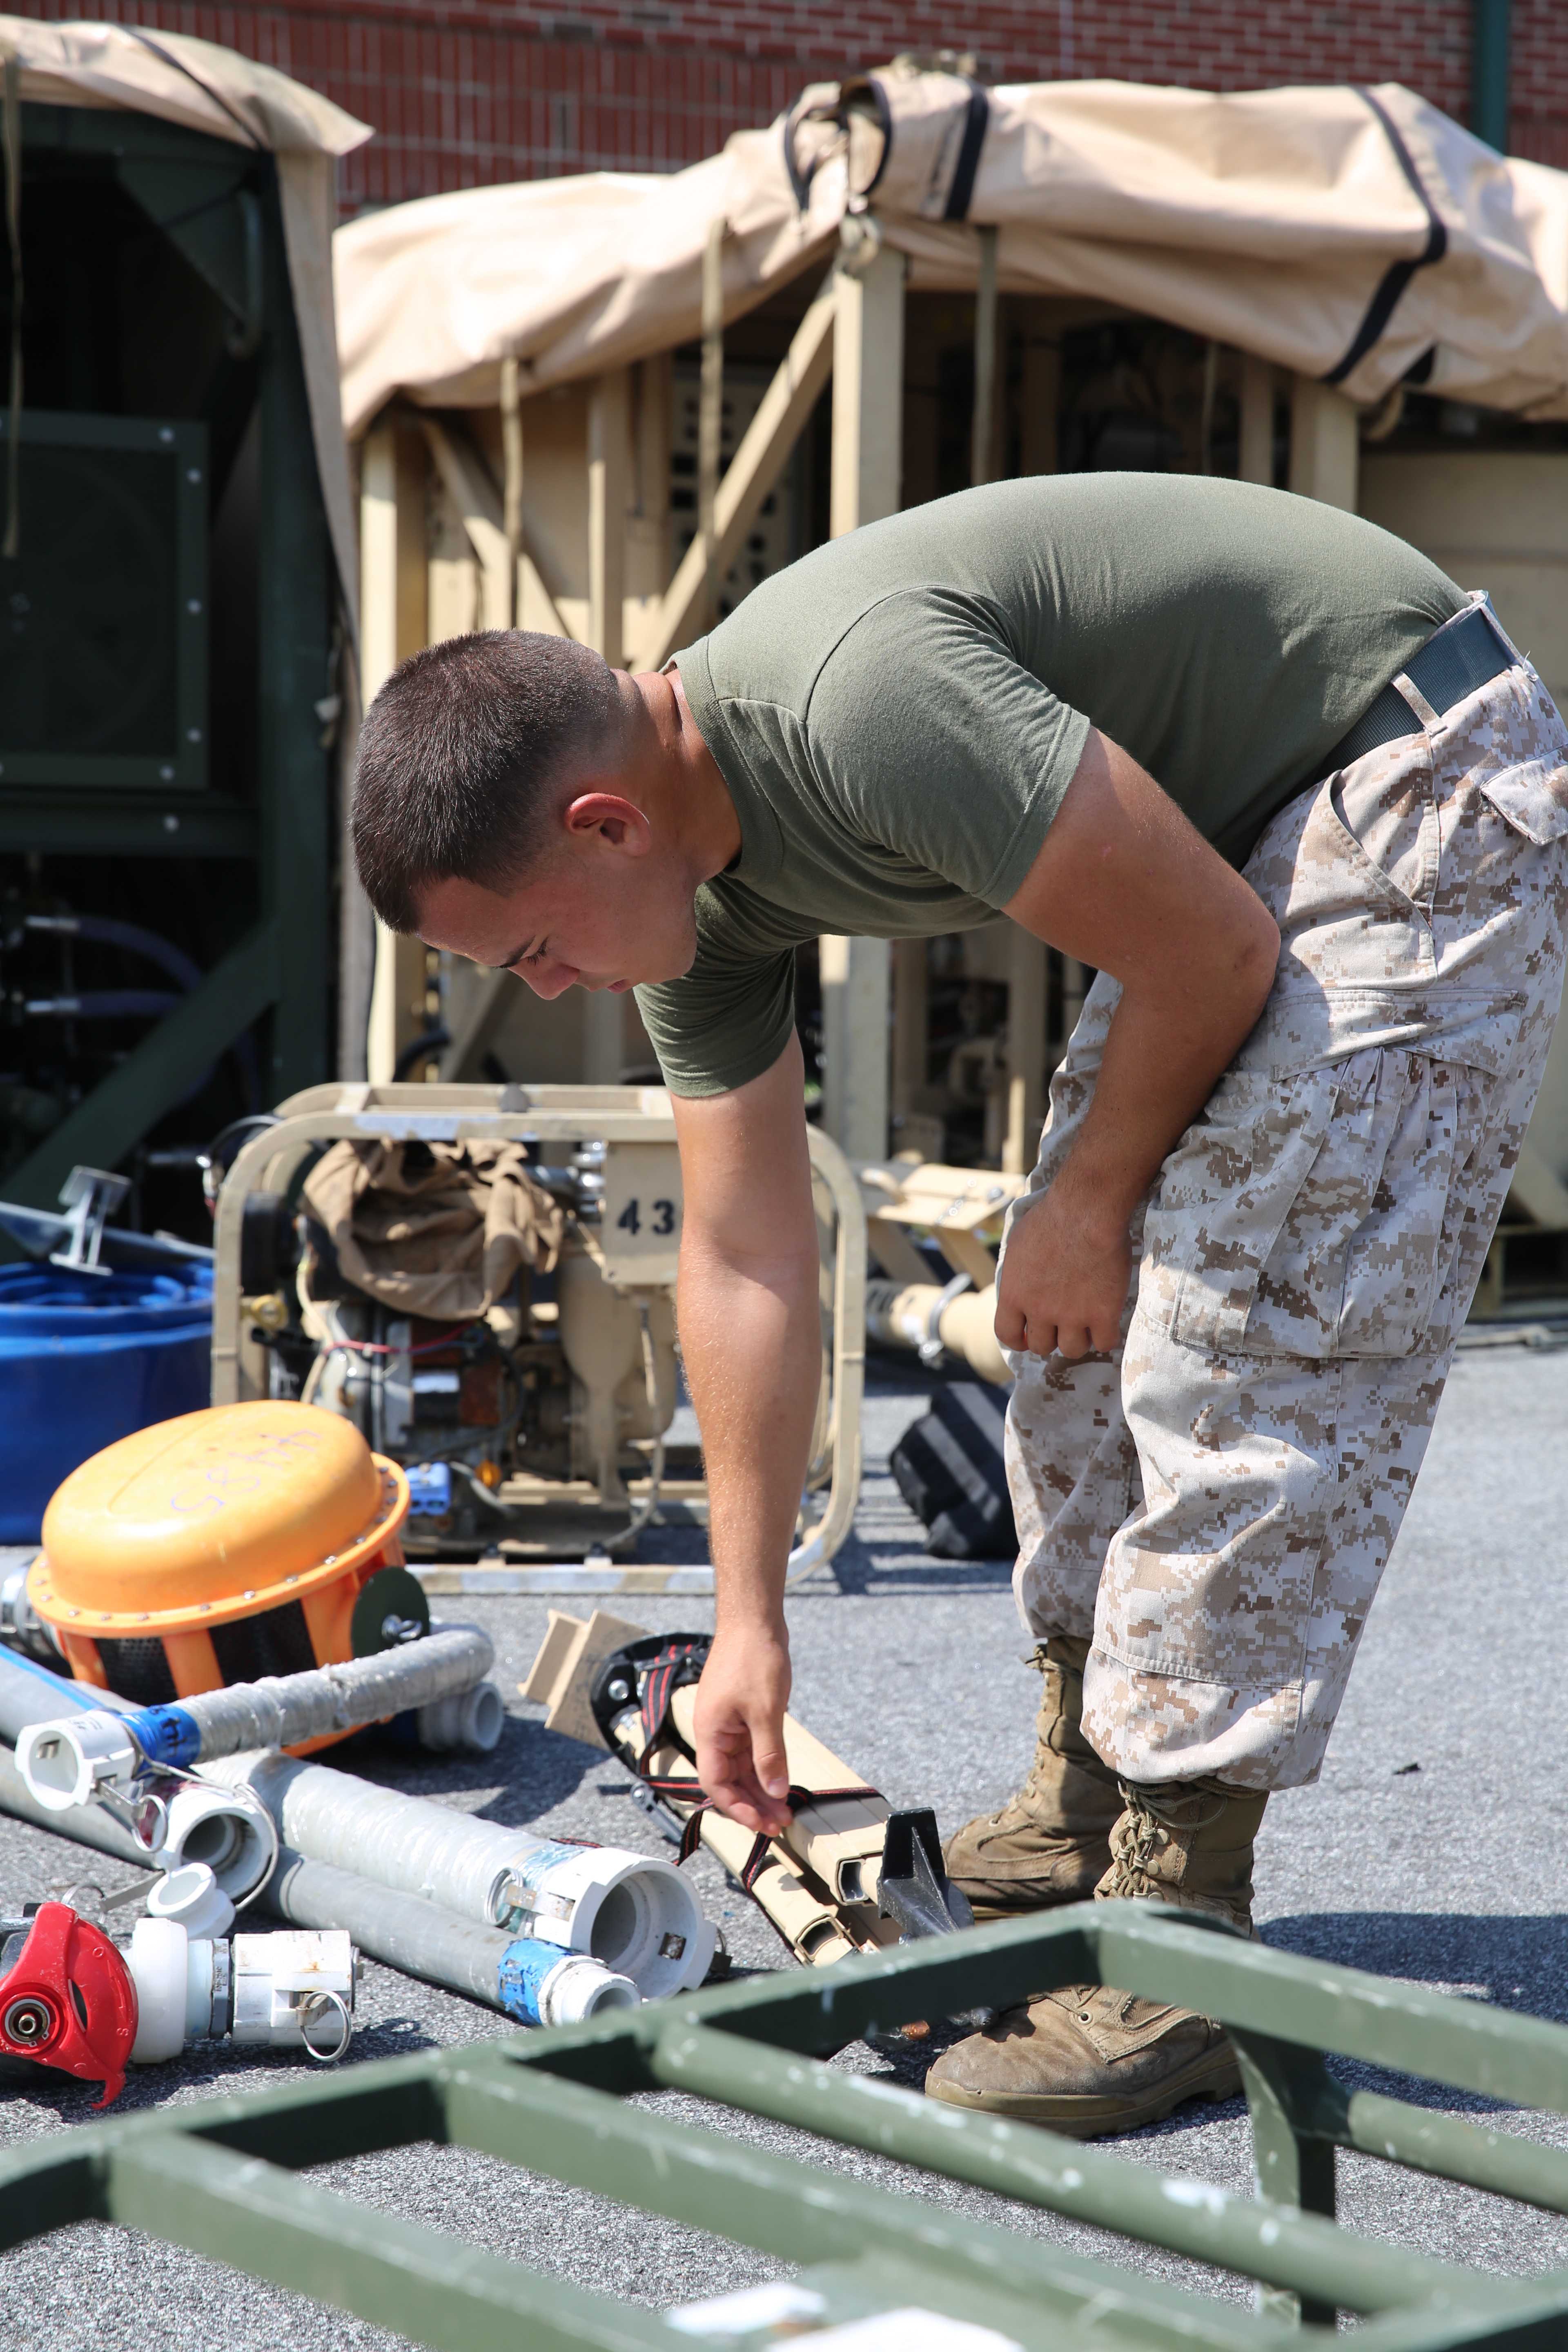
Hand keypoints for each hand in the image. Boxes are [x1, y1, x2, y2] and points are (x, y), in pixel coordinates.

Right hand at [692, 1621, 793, 1837]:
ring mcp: (729, 1722)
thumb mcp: (766, 1711)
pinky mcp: (743, 1714)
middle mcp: (715, 1731)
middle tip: (781, 1821)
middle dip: (754, 1803)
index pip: (717, 1784)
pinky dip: (765, 1766)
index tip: (762, 1823)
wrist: (754, 1619)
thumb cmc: (753, 1656)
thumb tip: (775, 1790)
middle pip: (730, 1779)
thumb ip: (770, 1755)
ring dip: (761, 1788)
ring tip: (784, 1807)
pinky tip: (781, 1778)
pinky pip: (751, 1750)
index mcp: (710, 1732)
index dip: (738, 1808)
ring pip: (742, 1767)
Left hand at [994, 1177, 1132, 1359]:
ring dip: (1078, 1340)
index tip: (1027, 1337)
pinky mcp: (1103, 1314)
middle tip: (1062, 1325)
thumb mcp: (1017, 1244)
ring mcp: (1072, 1315)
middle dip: (1050, 1337)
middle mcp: (1039, 1310)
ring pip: (1072, 1350)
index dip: (1018, 1340)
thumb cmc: (1050, 1218)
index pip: (1007, 1334)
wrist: (1085, 1212)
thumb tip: (1017, 1285)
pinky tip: (1107, 1322)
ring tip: (1086, 1324)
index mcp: (1013, 1294)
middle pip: (1041, 1346)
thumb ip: (1016, 1274)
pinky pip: (1105, 1343)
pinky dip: (1105, 1336)